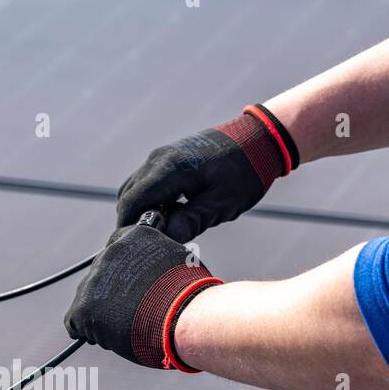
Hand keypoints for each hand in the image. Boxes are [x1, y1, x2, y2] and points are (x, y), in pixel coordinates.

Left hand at [64, 222, 220, 370]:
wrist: (185, 317)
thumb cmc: (191, 297)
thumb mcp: (180, 262)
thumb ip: (159, 260)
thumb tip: (157, 270)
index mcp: (135, 236)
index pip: (117, 250)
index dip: (125, 273)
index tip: (136, 287)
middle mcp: (110, 252)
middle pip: (102, 275)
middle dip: (113, 293)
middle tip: (136, 311)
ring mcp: (95, 279)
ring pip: (89, 298)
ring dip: (103, 312)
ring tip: (129, 325)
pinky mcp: (84, 306)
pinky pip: (75, 322)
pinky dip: (87, 331)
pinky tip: (109, 336)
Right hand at [115, 104, 297, 243]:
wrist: (260, 138)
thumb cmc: (245, 172)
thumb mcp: (221, 203)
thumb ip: (190, 222)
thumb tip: (162, 241)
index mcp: (169, 168)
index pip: (131, 203)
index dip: (129, 229)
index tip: (137, 251)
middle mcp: (158, 158)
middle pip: (128, 197)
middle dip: (132, 223)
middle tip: (149, 248)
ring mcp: (161, 156)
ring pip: (134, 190)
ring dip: (141, 212)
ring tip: (161, 233)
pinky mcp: (167, 158)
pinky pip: (146, 182)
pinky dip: (149, 201)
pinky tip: (168, 215)